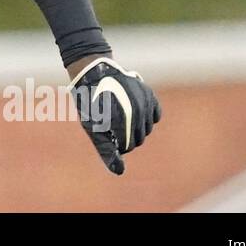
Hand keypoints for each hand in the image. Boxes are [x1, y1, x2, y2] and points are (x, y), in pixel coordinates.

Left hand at [68, 56, 161, 174]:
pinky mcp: (149, 95)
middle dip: (127, 136)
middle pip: (139, 139)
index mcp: (119, 122)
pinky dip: (147, 116)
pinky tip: (135, 111)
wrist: (94, 73)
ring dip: (137, 127)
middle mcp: (134, 112)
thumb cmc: (90, 104)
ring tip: (121, 115)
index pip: (127, 147)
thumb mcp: (93, 128)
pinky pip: (155, 115)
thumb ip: (107, 151)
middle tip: (113, 124)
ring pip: (147, 129)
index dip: (116, 143)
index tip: (107, 132)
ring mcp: (143, 103)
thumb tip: (120, 171)